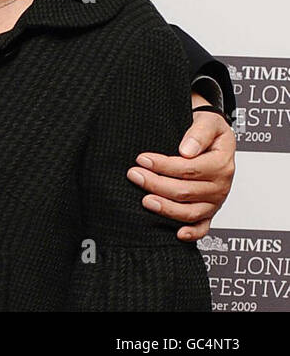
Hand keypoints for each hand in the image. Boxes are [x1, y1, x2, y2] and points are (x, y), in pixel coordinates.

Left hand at [127, 93, 235, 240]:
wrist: (214, 136)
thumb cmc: (209, 129)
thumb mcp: (209, 122)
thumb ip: (199, 133)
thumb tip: (187, 150)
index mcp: (221, 164)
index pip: (189, 169)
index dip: (163, 165)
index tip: (142, 159)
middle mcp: (220, 185)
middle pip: (185, 191)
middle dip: (155, 184)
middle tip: (134, 175)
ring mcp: (214, 200)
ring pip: (189, 211)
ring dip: (165, 207)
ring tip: (144, 200)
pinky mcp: (209, 211)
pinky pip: (203, 227)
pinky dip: (192, 233)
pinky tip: (177, 233)